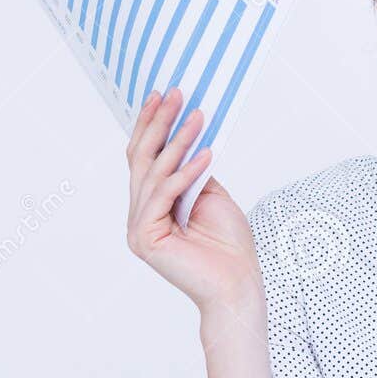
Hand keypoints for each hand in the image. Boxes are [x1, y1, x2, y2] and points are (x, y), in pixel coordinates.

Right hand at [125, 87, 262, 313]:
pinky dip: (185, 172)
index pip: (144, 158)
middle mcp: (139, 214)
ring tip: (198, 118)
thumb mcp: (210, 194)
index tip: (163, 95)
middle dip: (159, 124)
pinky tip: (205, 154)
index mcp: (151, 204)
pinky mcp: (145, 238)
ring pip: (153, 173)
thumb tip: (187, 136)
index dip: (151, 125)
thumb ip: (191, 171)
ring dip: (177, 142)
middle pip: (142, 160)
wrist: (238, 283)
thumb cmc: (228, 245)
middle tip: (175, 94)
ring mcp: (138, 227)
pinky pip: (164, 195)